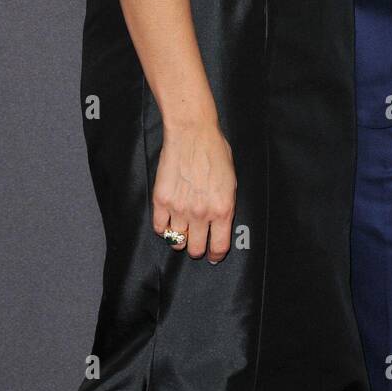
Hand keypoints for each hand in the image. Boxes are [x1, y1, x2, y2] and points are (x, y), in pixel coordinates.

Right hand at [152, 122, 236, 263]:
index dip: (216, 255)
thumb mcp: (231, 181)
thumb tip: (221, 222)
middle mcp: (201, 213)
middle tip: (197, 242)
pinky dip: (163, 228)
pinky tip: (168, 222)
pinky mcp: (161, 201)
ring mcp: (179, 208)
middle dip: (198, 248)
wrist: (192, 134)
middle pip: (196, 249)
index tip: (213, 256)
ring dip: (180, 239)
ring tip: (182, 231)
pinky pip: (159, 227)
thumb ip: (225, 205)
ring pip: (177, 241)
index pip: (219, 247)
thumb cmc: (215, 152)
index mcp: (222, 209)